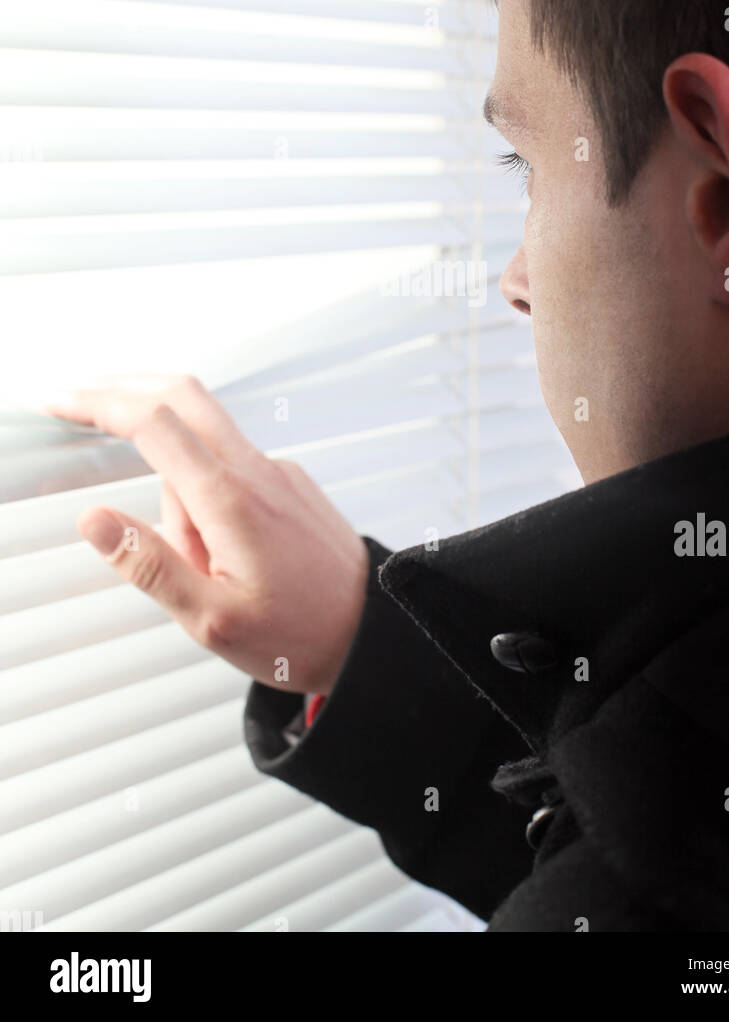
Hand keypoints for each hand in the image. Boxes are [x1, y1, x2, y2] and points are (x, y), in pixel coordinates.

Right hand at [43, 376, 368, 693]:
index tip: (58, 401)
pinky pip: (230, 472)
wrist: (374, 633)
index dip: (97, 403)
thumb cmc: (300, 635)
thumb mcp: (211, 618)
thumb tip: (95, 520)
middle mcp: (257, 471)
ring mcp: (277, 472)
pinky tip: (226, 561)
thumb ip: (148, 565)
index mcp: (230, 499)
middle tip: (78, 405)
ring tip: (205, 571)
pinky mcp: (288, 484)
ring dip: (176, 489)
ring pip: (204, 448)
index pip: (152, 423)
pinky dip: (205, 500)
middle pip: (183, 396)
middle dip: (124, 390)